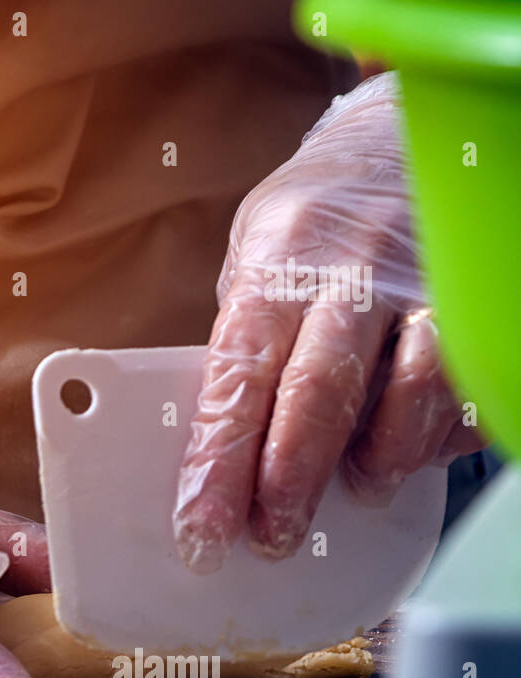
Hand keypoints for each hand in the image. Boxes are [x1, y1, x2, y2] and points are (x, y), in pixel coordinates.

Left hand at [174, 72, 483, 573]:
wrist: (404, 139)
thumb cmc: (313, 221)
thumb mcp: (255, 259)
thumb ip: (248, 341)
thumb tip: (222, 443)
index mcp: (275, 262)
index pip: (237, 377)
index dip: (218, 461)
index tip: (201, 526)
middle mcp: (348, 270)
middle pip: (315, 395)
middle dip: (289, 481)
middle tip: (273, 538)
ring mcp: (422, 280)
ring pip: (406, 390)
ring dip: (379, 458)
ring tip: (359, 490)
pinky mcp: (477, 295)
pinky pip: (466, 379)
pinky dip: (440, 429)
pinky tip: (417, 449)